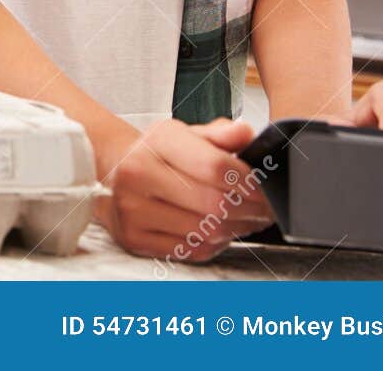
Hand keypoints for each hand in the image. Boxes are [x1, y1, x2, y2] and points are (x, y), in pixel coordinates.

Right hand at [93, 118, 273, 261]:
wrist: (117, 173)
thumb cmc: (160, 154)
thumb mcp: (188, 134)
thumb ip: (220, 134)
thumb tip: (244, 133)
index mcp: (157, 141)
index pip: (214, 166)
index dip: (250, 182)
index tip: (265, 188)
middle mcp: (137, 172)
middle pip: (213, 203)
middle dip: (250, 210)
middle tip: (264, 209)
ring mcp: (132, 208)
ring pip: (205, 230)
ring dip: (237, 229)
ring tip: (246, 219)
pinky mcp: (133, 237)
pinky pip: (191, 249)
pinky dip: (215, 243)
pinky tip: (220, 231)